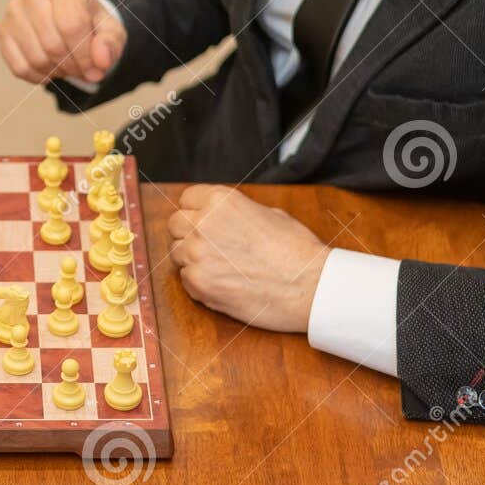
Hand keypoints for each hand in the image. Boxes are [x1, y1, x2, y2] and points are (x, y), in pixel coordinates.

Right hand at [0, 0, 127, 83]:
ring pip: (36, 58)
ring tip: (68, 65)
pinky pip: (20, 67)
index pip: (72, 24)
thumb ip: (110, 43)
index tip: (97, 68)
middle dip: (73, 65)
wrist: (68, 19)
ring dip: (57, 72)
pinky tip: (51, 68)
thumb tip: (101, 60)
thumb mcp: (110, 30)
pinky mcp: (2, 31)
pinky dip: (39, 76)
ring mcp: (14, 11)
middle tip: (82, 69)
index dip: (86, 55)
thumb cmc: (89, 22)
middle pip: (53, 44)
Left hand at [166, 185, 330, 331]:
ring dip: (192, 259)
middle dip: (188, 234)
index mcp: (220, 200)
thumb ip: (235, 213)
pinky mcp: (198, 283)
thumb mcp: (268, 214)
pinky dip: (198, 282)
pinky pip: (185, 279)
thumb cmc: (296, 250)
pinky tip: (223, 283)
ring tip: (220, 267)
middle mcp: (202, 223)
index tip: (202, 221)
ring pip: (176, 253)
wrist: (310, 286)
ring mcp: (197, 254)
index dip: (196, 211)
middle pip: (175, 225)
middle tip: (209, 246)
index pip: (187, 199)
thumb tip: (222, 218)